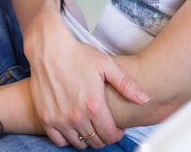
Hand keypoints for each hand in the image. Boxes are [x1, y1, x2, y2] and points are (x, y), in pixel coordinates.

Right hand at [24, 12, 147, 147]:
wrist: (49, 48)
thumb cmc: (79, 54)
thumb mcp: (106, 65)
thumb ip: (126, 85)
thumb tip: (144, 99)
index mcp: (94, 105)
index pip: (110, 135)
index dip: (117, 134)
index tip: (117, 128)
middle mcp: (76, 116)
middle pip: (95, 141)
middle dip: (103, 136)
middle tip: (104, 125)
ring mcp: (59, 119)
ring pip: (78, 143)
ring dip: (86, 138)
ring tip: (89, 124)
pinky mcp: (46, 118)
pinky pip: (59, 140)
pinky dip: (67, 137)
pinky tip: (72, 126)